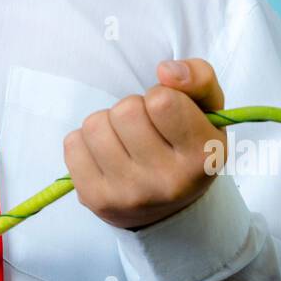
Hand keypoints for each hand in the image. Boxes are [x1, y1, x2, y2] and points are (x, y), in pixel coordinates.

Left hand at [62, 58, 229, 230]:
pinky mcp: (96, 199)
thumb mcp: (207, 110)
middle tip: (144, 128)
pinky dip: (85, 141)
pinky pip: (72, 144)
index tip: (165, 112)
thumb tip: (165, 70)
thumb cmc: (187, 145)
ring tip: (124, 140)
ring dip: (106, 124)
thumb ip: (199, 78)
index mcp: (202, 157)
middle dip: (131, 109)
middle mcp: (168, 182)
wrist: (171, 210)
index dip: (159, 95)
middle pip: (125, 111)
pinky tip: (106, 155)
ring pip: (95, 125)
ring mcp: (129, 194)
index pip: (162, 102)